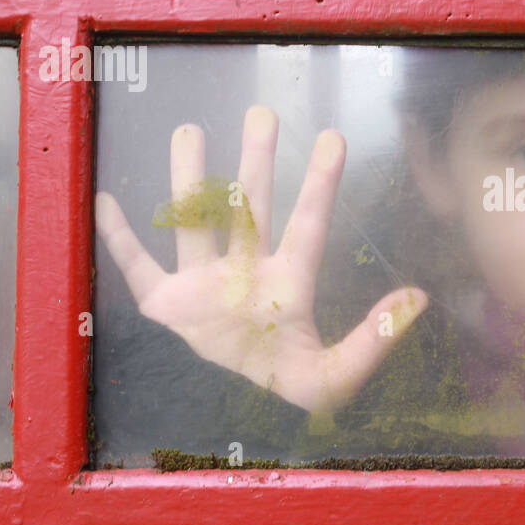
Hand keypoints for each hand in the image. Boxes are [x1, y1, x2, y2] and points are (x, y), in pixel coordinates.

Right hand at [94, 105, 426, 415]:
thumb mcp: (337, 375)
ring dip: (190, 179)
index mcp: (288, 283)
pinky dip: (120, 237)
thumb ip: (376, 339)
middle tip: (263, 111)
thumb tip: (418, 298)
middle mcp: (246, 270)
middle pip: (251, 206)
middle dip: (257, 160)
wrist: (241, 413)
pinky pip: (138, 265)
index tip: (334, 138)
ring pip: (196, 221)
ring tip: (188, 129)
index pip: (307, 225)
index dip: (321, 184)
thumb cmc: (293, 385)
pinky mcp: (167, 303)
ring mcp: (204, 283)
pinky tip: (106, 201)